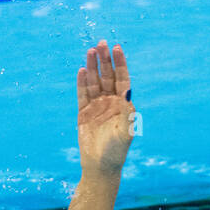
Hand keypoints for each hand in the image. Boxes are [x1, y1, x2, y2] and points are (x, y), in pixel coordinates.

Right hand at [76, 41, 134, 179]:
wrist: (100, 167)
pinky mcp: (83, 113)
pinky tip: (81, 70)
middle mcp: (110, 103)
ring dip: (92, 67)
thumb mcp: (125, 134)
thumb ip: (128, 116)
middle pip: (108, 76)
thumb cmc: (116, 152)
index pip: (122, 79)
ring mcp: (96, 107)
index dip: (120, 63)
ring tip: (90, 51)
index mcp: (123, 105)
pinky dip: (82, 82)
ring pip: (94, 82)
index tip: (117, 48)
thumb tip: (128, 95)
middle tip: (101, 43)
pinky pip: (82, 94)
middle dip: (105, 60)